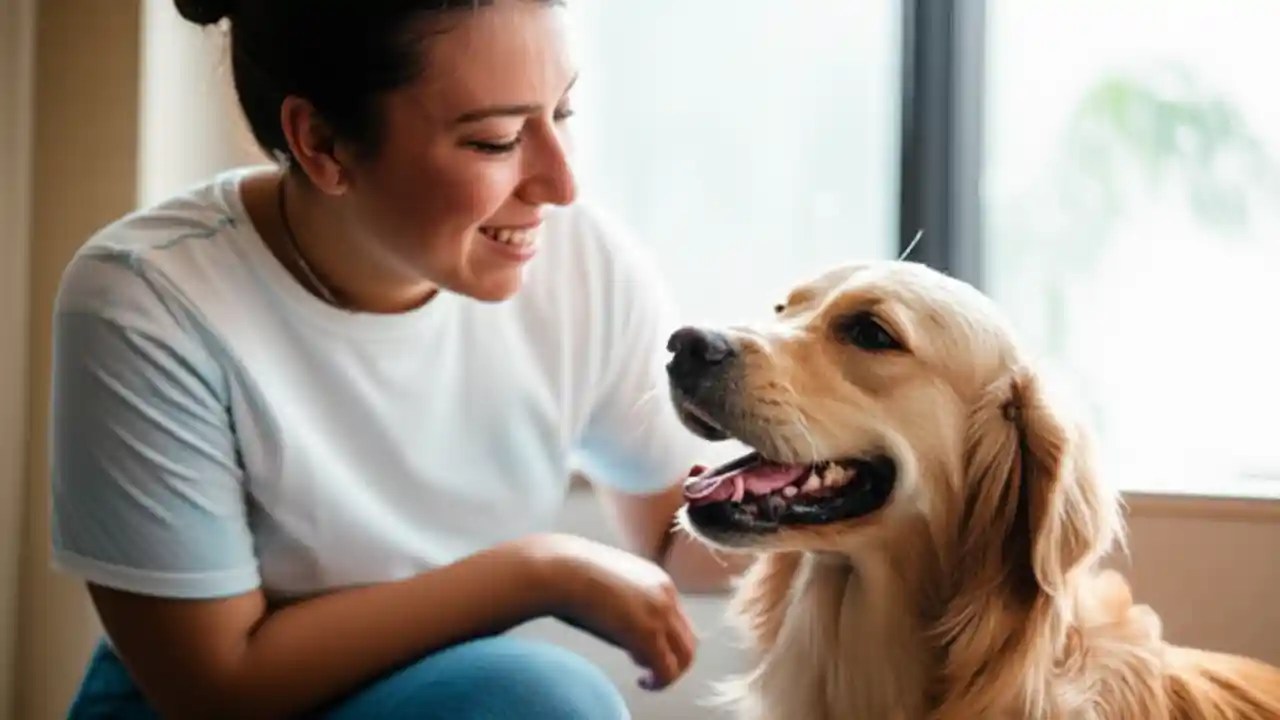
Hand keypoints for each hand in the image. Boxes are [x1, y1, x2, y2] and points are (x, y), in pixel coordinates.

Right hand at [527, 533, 697, 690]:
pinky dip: (659, 682)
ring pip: (685, 657)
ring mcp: (660, 614)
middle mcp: (667, 596)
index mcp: (659, 581)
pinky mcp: (648, 634)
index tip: (641, 649)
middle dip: (672, 659)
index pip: (678, 619)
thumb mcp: (611, 585)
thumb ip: (627, 604)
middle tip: (649, 670)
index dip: (665, 639)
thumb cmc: (573, 573)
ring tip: (647, 680)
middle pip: (688, 639)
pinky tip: (642, 683)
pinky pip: (667, 670)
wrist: (561, 568)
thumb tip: (626, 631)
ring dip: (670, 673)